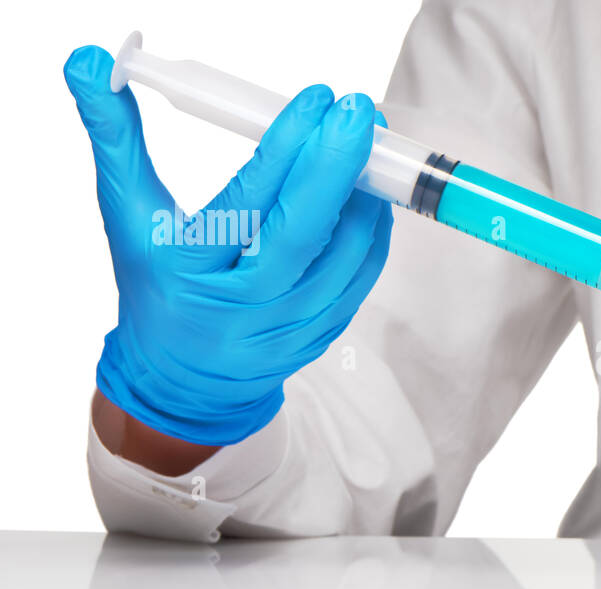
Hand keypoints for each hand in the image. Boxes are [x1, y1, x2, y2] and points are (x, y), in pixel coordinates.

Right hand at [65, 45, 392, 445]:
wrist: (180, 379)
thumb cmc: (156, 283)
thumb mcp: (128, 215)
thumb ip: (116, 139)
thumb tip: (92, 61)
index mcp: (188, 271)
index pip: (245, 203)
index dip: (284, 149)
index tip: (315, 100)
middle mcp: (240, 307)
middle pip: (303, 231)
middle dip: (338, 164)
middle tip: (359, 111)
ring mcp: (286, 328)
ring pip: (344, 255)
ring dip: (364, 196)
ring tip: (369, 145)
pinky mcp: (320, 336)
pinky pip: (361, 279)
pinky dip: (372, 233)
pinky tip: (371, 197)